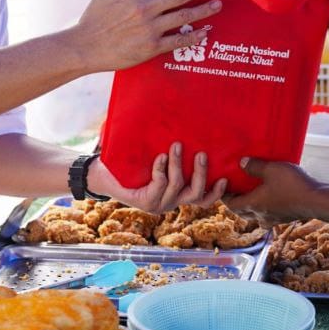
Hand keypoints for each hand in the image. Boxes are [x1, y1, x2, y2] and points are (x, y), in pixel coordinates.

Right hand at [70, 0, 221, 73]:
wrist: (83, 48)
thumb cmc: (91, 22)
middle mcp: (145, 9)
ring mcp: (150, 28)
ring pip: (183, 17)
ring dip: (203, 10)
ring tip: (217, 4)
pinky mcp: (151, 47)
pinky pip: (178, 41)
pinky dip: (194, 36)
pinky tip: (205, 32)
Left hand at [90, 143, 227, 214]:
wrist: (103, 174)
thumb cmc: (132, 164)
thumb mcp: (157, 158)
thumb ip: (173, 153)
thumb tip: (191, 125)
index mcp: (176, 195)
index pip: (202, 201)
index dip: (215, 193)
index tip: (225, 177)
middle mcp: (169, 203)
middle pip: (196, 195)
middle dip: (201, 173)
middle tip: (201, 153)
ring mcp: (157, 205)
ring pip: (177, 185)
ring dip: (178, 164)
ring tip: (175, 145)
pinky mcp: (144, 202)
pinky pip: (159, 183)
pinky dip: (161, 168)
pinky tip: (159, 156)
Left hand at [225, 157, 322, 223]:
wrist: (317, 201)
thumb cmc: (292, 185)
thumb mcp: (271, 169)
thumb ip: (254, 166)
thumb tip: (241, 163)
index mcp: (253, 205)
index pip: (231, 204)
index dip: (225, 196)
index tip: (223, 186)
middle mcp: (261, 215)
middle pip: (242, 212)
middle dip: (236, 201)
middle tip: (235, 188)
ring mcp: (273, 219)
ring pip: (255, 215)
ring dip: (250, 205)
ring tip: (251, 191)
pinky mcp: (284, 218)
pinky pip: (267, 215)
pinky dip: (263, 207)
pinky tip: (270, 197)